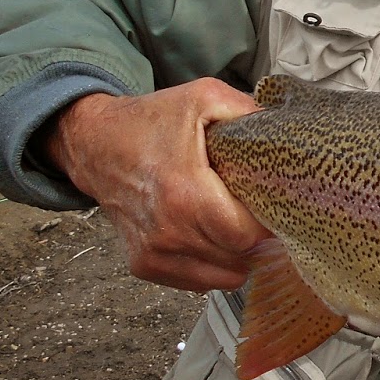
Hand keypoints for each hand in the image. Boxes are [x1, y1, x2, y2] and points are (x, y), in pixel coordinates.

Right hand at [45, 79, 268, 291]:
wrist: (96, 144)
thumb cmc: (150, 122)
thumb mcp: (203, 98)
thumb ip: (247, 111)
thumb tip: (283, 132)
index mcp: (186, 193)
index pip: (246, 235)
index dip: (267, 223)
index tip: (272, 206)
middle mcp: (168, 231)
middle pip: (238, 256)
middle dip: (255, 236)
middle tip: (254, 210)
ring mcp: (154, 253)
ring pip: (222, 275)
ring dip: (236, 254)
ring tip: (232, 222)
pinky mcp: (145, 265)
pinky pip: (198, 281)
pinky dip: (212, 265)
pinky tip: (211, 235)